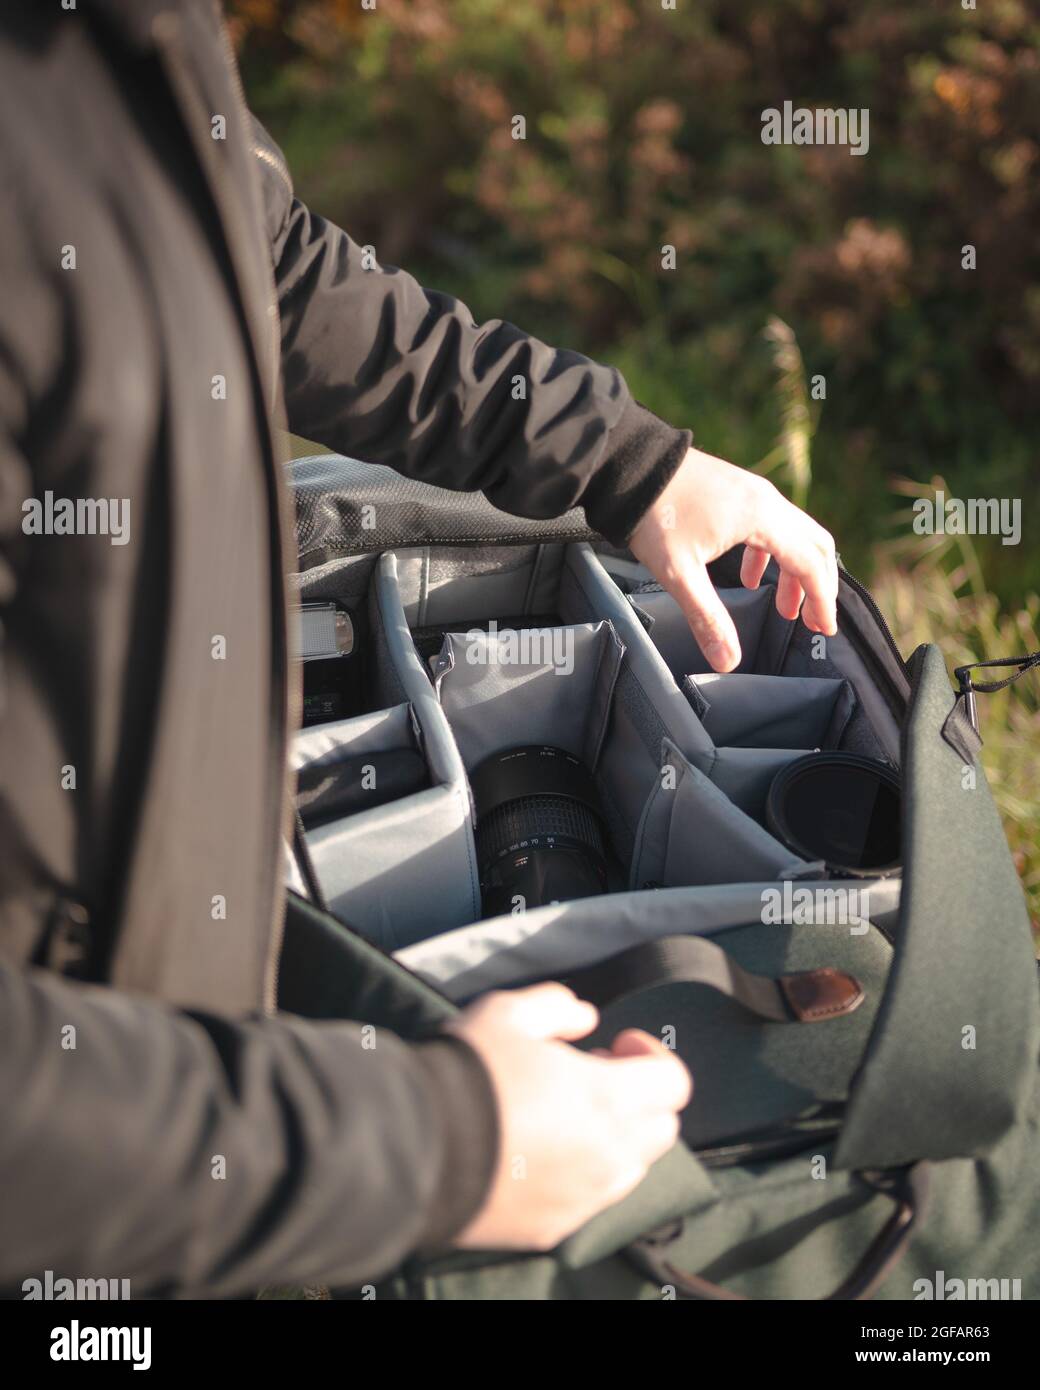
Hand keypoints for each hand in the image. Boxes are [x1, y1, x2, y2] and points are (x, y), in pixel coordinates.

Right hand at [450, 983, 691, 1251]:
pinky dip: (582, 1175)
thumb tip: (587, 1018)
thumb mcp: (510, 1011)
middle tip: (592, 1078)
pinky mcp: (553, 1229)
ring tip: (565, 1119)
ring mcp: (583, 1199)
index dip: (652, 1056)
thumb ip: (559, 1006)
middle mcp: (609, 1156)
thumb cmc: (469, 1070)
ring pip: (631, 1170)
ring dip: (615, 1139)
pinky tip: (539, 1156)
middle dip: (640, 1098)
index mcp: (609, 1098)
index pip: (674, 1083)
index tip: (616, 1044)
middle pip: (662, 1130)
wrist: (415, 1145)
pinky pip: (590, 1202)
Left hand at [629, 446, 838, 671]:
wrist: (629, 465)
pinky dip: (771, 555)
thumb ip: (707, 617)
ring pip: (793, 534)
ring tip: (783, 608)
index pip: (810, 563)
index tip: (825, 629)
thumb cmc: (655, 514)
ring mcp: (752, 491)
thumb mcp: (679, 572)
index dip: (822, 600)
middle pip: (814, 545)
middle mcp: (766, 500)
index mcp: (762, 517)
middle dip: (818, 586)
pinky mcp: (735, 491)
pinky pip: (770, 524)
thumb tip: (727, 661)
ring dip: (794, 572)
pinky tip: (750, 578)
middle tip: (812, 622)